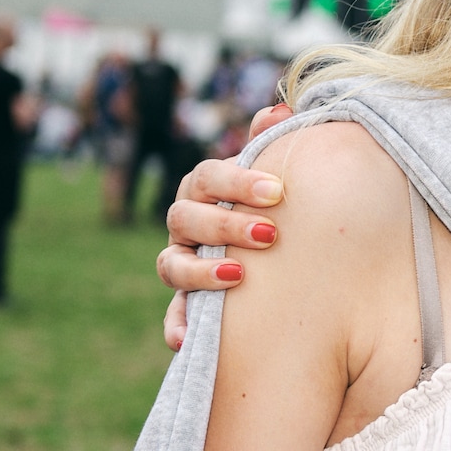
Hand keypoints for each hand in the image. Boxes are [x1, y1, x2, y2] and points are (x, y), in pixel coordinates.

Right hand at [158, 105, 293, 348]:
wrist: (278, 259)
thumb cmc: (272, 208)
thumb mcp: (273, 177)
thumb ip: (271, 142)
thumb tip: (280, 109)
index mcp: (205, 192)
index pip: (207, 178)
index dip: (238, 182)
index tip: (277, 191)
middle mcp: (185, 226)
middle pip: (185, 217)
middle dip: (226, 224)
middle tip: (270, 234)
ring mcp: (181, 264)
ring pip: (170, 264)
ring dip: (200, 272)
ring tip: (237, 277)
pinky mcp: (185, 304)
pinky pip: (172, 316)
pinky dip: (176, 326)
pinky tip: (186, 341)